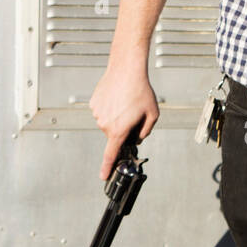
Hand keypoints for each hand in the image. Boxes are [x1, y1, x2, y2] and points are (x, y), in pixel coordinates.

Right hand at [89, 61, 159, 180]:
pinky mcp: (94, 103)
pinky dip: (110, 107)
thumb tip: (138, 137)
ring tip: (126, 101)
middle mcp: (105, 124)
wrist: (126, 69)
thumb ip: (146, 131)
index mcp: (119, 130)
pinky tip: (118, 96)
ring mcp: (98, 114)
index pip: (111, 155)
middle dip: (123, 128)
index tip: (103, 176)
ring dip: (117, 116)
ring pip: (108, 122)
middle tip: (133, 112)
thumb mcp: (152, 114)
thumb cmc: (141, 90)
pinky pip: (103, 111)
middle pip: (115, 134)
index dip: (107, 167)